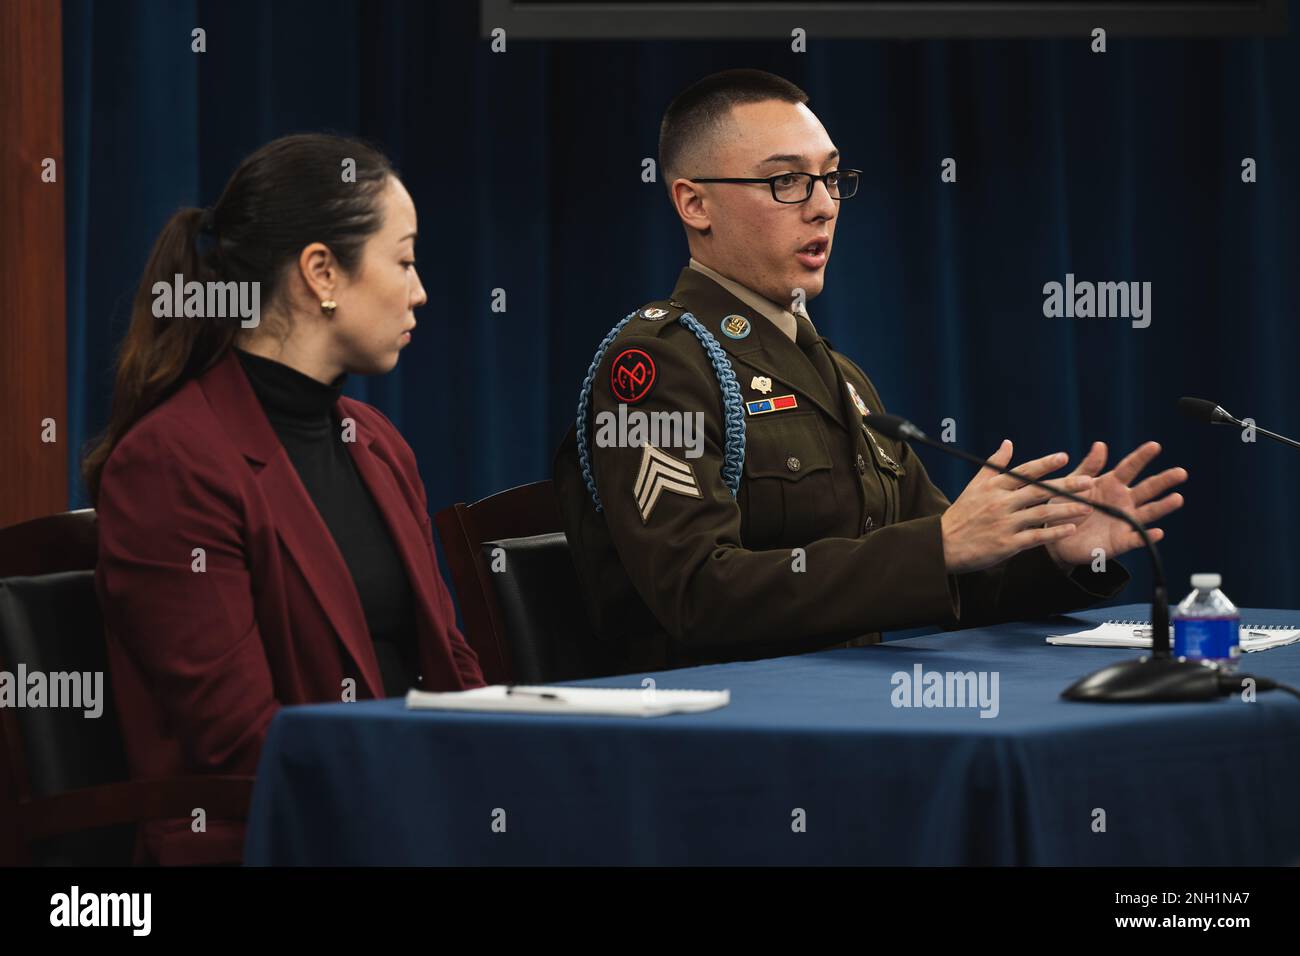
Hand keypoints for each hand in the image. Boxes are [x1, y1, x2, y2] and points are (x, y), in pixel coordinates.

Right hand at [941, 440, 1095, 574]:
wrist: (943, 545)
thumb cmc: (961, 515)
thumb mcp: (974, 486)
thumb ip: (995, 465)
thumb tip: (1009, 443)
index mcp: (994, 487)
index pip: (1023, 472)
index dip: (1044, 464)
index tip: (1063, 457)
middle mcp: (1000, 503)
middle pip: (1039, 491)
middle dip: (1066, 486)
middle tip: (1089, 481)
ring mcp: (1004, 524)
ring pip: (1041, 514)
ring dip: (1067, 510)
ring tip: (1089, 507)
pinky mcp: (1007, 544)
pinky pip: (1036, 537)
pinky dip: (1054, 533)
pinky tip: (1071, 529)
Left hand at [1043, 441, 1186, 568]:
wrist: (1056, 537)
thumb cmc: (1065, 507)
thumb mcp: (1072, 484)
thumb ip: (1088, 467)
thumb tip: (1100, 444)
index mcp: (1111, 484)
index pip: (1130, 467)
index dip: (1141, 457)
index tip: (1154, 445)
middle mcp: (1123, 501)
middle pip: (1147, 488)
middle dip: (1164, 480)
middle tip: (1181, 472)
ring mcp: (1124, 521)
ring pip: (1148, 512)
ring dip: (1163, 506)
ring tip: (1177, 498)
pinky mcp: (1121, 541)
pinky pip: (1136, 539)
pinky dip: (1147, 536)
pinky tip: (1158, 532)